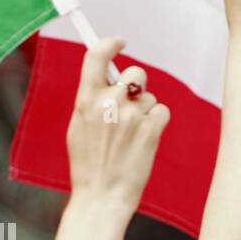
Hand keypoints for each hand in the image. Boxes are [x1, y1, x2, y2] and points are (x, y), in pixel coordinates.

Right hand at [66, 38, 169, 212]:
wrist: (101, 198)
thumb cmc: (88, 166)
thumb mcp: (79, 128)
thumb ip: (91, 101)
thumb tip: (107, 79)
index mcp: (85, 100)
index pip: (96, 55)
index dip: (110, 43)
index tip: (120, 42)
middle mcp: (108, 103)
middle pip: (135, 73)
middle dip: (136, 85)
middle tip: (130, 107)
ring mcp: (130, 116)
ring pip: (149, 97)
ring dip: (144, 112)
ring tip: (130, 138)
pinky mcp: (150, 130)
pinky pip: (161, 111)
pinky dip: (156, 123)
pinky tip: (143, 142)